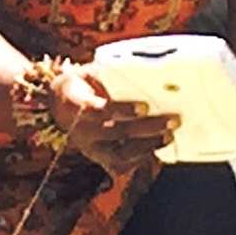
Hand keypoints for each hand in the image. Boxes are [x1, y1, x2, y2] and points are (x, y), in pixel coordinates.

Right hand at [51, 63, 179, 173]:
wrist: (62, 104)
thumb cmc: (85, 83)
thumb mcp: (92, 72)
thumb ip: (113, 73)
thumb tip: (148, 69)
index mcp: (75, 104)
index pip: (98, 110)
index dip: (122, 110)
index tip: (145, 107)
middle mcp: (82, 131)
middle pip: (116, 132)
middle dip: (147, 128)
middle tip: (173, 120)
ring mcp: (91, 148)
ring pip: (120, 154)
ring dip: (149, 145)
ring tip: (170, 135)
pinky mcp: (100, 159)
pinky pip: (122, 165)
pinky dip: (143, 156)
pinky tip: (159, 145)